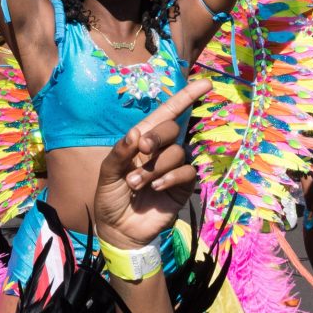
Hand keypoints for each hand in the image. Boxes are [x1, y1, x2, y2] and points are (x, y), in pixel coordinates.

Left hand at [93, 80, 210, 249]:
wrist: (118, 230)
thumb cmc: (110, 197)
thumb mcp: (107, 173)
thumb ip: (120, 152)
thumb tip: (136, 134)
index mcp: (142, 141)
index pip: (166, 113)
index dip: (185, 97)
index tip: (205, 83)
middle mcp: (160, 150)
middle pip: (172, 128)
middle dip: (158, 136)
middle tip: (143, 150)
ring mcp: (172, 168)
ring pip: (177, 152)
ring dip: (156, 166)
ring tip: (137, 183)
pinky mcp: (182, 187)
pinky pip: (187, 172)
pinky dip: (171, 177)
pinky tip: (157, 187)